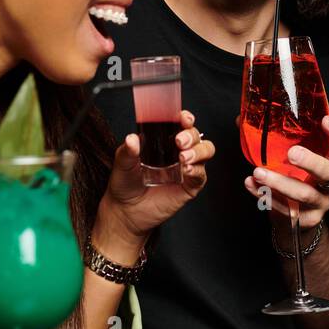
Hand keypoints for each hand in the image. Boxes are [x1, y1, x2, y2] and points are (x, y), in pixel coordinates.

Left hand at [96, 110, 213, 256]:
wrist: (125, 211)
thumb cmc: (125, 183)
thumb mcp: (123, 163)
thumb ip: (127, 151)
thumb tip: (132, 138)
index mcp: (164, 141)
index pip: (181, 124)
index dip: (186, 118)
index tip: (183, 118)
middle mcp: (178, 152)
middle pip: (196, 135)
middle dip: (191, 135)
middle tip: (179, 141)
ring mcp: (186, 168)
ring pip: (206, 150)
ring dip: (198, 151)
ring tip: (183, 157)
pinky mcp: (190, 185)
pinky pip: (201, 174)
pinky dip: (197, 169)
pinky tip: (186, 170)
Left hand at [241, 114, 328, 229]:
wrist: (295, 221)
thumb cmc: (292, 180)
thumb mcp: (288, 160)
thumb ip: (272, 140)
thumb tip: (242, 119)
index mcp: (328, 161)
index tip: (325, 121)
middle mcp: (328, 182)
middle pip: (327, 171)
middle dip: (310, 161)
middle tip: (292, 153)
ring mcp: (319, 203)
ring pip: (304, 194)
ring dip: (279, 182)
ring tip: (258, 173)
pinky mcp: (305, 220)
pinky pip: (286, 209)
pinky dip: (266, 197)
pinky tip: (252, 185)